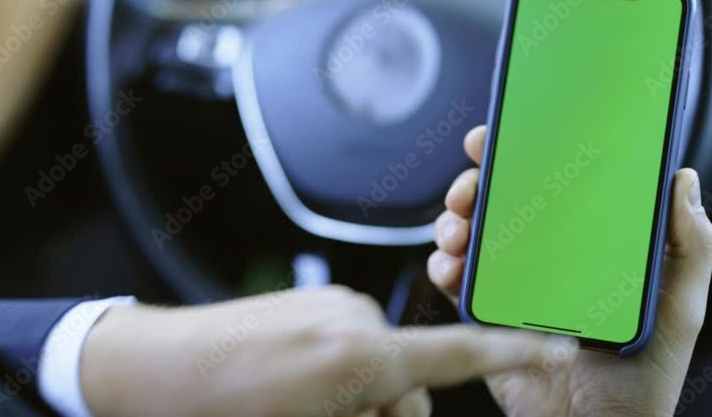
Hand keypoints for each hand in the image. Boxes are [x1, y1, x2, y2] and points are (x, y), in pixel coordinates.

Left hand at [79, 285, 574, 415]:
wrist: (149, 369)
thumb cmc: (218, 410)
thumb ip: (377, 413)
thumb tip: (405, 406)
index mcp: (359, 355)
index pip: (457, 354)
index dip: (516, 350)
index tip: (562, 344)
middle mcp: (353, 320)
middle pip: (412, 383)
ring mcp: (332, 308)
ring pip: (379, 371)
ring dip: (359, 403)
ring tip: (300, 412)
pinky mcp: (314, 305)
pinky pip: (351, 350)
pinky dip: (341, 379)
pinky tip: (296, 394)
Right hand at [428, 125, 711, 416]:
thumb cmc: (647, 373)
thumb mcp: (679, 305)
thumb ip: (691, 246)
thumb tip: (683, 179)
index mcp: (586, 244)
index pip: (551, 185)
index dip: (521, 154)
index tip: (499, 136)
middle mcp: (545, 257)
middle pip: (499, 203)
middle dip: (474, 186)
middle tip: (470, 191)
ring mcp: (513, 284)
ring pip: (469, 234)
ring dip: (452, 222)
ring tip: (457, 232)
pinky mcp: (486, 315)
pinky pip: (454, 280)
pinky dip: (442, 266)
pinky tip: (448, 267)